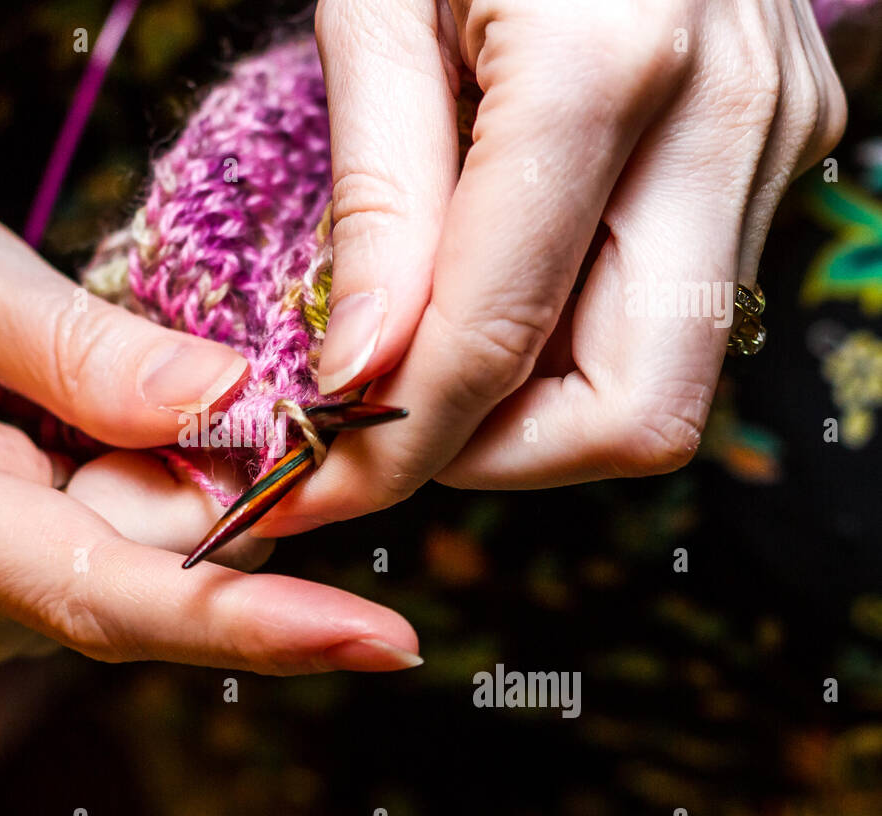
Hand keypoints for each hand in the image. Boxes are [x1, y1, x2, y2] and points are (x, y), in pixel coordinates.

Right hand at [0, 191, 419, 671]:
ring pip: (145, 558)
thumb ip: (81, 349)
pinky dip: (139, 480)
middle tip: (202, 364)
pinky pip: (115, 547)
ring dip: (170, 471)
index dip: (255, 626)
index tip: (379, 642)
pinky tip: (74, 414)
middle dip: (225, 482)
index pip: (111, 597)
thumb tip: (232, 411)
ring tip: (72, 373)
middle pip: (158, 571)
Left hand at [259, 0, 845, 534]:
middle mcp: (723, 118)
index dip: (396, 451)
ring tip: (431, 351)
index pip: (494, 344)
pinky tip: (502, 286)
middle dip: (495, 459)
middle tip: (384, 432)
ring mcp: (773, 136)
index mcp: (606, 68)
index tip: (313, 491)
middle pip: (636, 413)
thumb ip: (382, 202)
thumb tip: (361, 377)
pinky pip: (678, 308)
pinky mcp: (779, 145)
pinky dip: (576, 340)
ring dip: (533, 408)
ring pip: (666, 379)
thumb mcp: (378, 9)